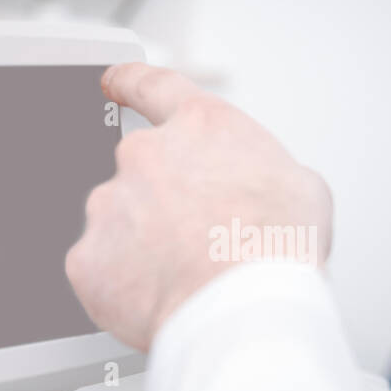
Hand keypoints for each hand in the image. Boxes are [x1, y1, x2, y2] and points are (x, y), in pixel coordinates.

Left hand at [65, 63, 332, 350]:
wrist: (245, 308)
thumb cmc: (278, 250)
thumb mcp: (301, 188)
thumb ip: (262, 173)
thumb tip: (260, 192)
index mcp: (200, 128)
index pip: (153, 87)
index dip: (130, 82)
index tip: (113, 83)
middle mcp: (146, 155)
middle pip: (142, 173)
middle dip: (164, 205)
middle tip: (197, 242)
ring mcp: (110, 205)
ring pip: (119, 224)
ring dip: (144, 247)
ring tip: (185, 279)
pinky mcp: (89, 257)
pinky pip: (101, 270)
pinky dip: (125, 286)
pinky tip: (159, 299)